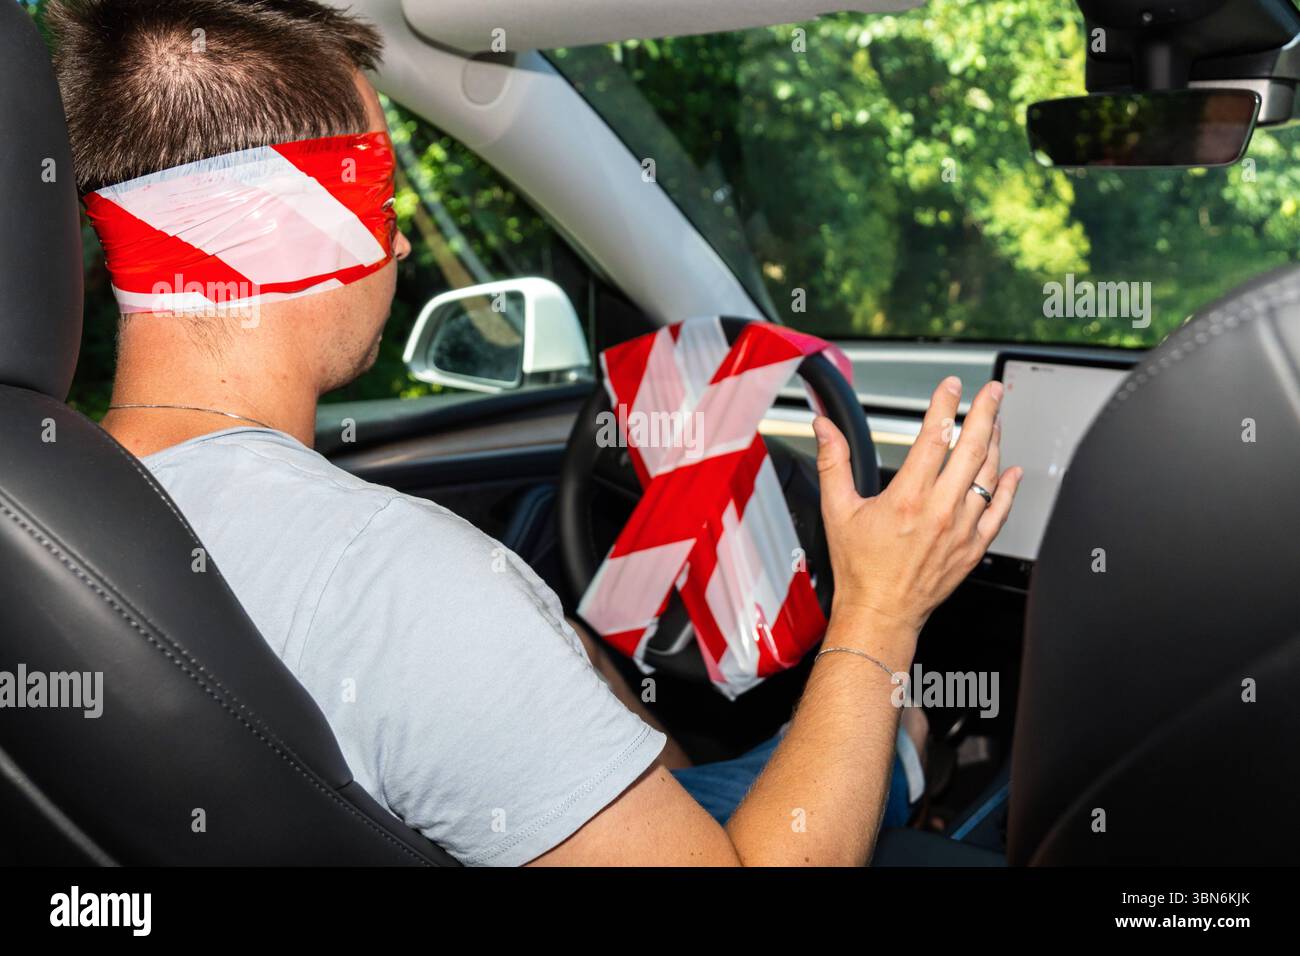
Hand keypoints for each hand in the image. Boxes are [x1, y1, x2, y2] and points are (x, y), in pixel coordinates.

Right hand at [813, 376, 1021, 635]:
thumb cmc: (860, 567)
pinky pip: (999, 511)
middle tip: (992, 392)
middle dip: (985, 413)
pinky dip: (1009, 487)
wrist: (881, 612)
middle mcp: (940, 511)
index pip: (934, 437)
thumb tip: (823, 429)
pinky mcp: (973, 548)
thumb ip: (833, 462)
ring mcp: (961, 530)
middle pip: (971, 449)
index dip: (945, 406)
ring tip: (997, 420)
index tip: (950, 387)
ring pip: (988, 475)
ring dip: (995, 443)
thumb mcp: (837, 510)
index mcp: (907, 497)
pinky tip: (1012, 470)